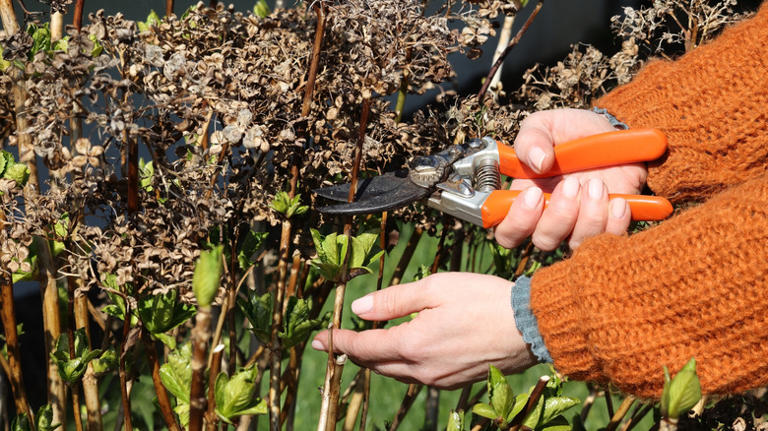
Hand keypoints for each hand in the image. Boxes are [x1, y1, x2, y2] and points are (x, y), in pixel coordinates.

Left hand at [311, 273, 536, 388]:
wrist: (530, 327)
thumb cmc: (484, 299)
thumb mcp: (435, 288)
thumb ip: (394, 301)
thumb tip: (359, 309)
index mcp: (413, 344)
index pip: (363, 348)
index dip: (338, 342)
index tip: (319, 338)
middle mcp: (422, 369)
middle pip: (375, 364)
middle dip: (352, 353)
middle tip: (332, 343)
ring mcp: (439, 379)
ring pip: (394, 372)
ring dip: (375, 360)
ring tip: (361, 347)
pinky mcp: (454, 381)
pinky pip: (416, 376)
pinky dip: (399, 365)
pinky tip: (401, 352)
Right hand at [495, 108, 647, 249]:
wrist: (611, 135)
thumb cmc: (570, 133)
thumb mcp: (546, 125)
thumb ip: (531, 138)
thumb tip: (537, 161)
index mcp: (524, 199)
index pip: (507, 231)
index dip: (516, 222)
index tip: (534, 195)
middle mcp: (549, 219)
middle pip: (543, 240)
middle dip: (559, 215)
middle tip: (571, 184)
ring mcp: (580, 226)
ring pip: (577, 242)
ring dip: (589, 215)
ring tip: (597, 184)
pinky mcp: (609, 225)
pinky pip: (610, 238)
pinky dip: (615, 222)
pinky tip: (618, 201)